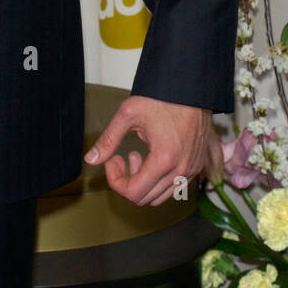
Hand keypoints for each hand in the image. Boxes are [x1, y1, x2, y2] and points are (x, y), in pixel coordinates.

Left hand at [83, 95, 213, 206]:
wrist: (190, 88)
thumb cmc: (161, 98)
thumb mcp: (128, 114)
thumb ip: (108, 139)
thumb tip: (90, 159)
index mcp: (164, 160)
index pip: (134, 193)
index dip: (115, 181)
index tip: (111, 160)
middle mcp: (181, 171)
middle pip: (146, 199)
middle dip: (127, 182)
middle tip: (120, 157)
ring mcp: (191, 170)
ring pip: (160, 197)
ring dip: (143, 183)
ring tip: (136, 156)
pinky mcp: (196, 167)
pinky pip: (174, 187)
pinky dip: (158, 180)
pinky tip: (151, 157)